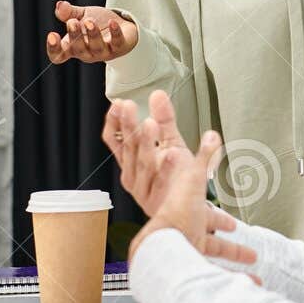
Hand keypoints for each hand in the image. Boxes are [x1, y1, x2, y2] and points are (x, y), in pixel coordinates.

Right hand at [47, 0, 138, 63]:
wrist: (121, 25)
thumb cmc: (97, 23)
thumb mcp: (81, 15)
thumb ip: (69, 12)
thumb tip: (59, 5)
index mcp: (73, 47)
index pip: (59, 55)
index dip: (54, 49)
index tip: (52, 35)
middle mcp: (87, 53)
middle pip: (78, 50)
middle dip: (74, 36)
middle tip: (72, 22)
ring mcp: (104, 52)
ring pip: (97, 48)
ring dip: (93, 34)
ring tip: (90, 21)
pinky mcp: (119, 47)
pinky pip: (117, 43)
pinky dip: (114, 33)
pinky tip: (112, 22)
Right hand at [103, 92, 186, 206]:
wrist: (189, 207)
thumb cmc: (176, 175)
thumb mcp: (171, 142)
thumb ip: (164, 119)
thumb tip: (157, 94)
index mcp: (130, 162)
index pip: (114, 140)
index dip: (114, 122)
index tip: (118, 105)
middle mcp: (133, 175)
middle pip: (128, 148)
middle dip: (128, 126)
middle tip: (128, 106)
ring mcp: (145, 189)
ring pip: (143, 164)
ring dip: (146, 143)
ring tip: (151, 124)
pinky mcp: (161, 199)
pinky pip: (164, 181)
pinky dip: (168, 167)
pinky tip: (173, 154)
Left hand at [128, 134, 257, 268]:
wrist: (161, 244)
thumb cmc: (174, 213)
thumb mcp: (194, 179)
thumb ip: (204, 158)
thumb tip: (211, 136)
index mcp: (190, 213)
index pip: (208, 214)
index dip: (221, 219)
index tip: (231, 225)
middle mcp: (190, 234)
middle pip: (214, 241)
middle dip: (232, 246)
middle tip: (247, 251)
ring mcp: (192, 251)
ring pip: (217, 260)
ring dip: (236, 263)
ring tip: (252, 270)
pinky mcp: (197, 267)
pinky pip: (219, 276)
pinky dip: (236, 281)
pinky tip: (250, 285)